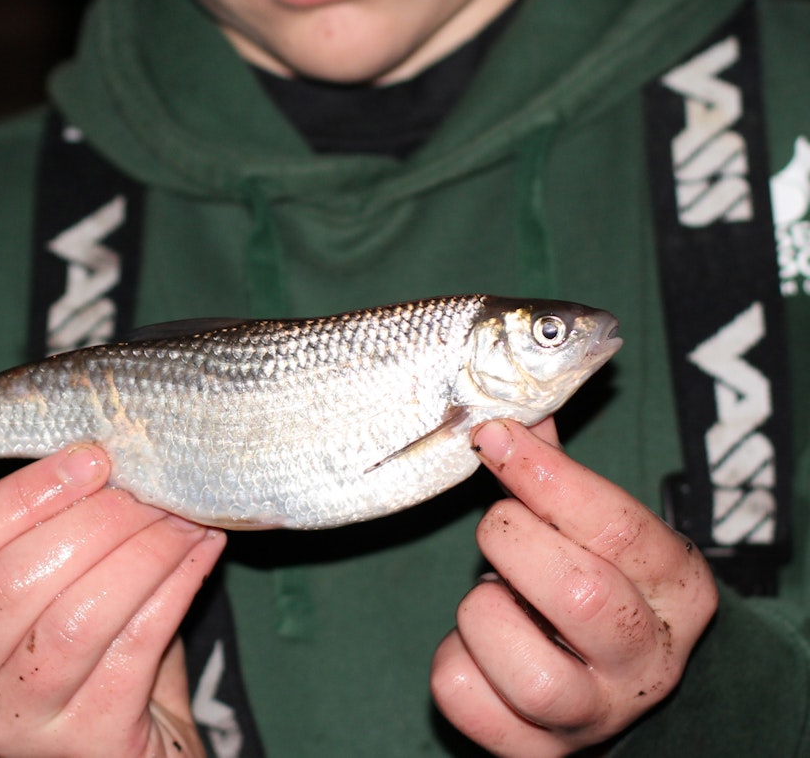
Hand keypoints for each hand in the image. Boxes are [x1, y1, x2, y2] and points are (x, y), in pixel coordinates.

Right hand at [0, 444, 225, 756]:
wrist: (129, 744)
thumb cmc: (90, 645)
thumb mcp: (52, 581)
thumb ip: (58, 523)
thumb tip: (109, 450)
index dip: (26, 493)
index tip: (93, 457)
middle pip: (14, 580)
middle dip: (95, 520)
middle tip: (151, 488)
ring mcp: (15, 722)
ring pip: (76, 618)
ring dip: (142, 552)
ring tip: (183, 518)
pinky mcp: (84, 743)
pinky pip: (134, 650)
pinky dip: (175, 588)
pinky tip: (200, 552)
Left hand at [431, 418, 717, 755]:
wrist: (605, 682)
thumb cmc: (591, 579)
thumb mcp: (591, 522)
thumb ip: (551, 464)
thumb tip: (504, 405)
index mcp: (676, 586)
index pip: (617, 527)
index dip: (546, 475)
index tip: (494, 437)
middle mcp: (648, 658)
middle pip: (581, 596)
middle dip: (513, 542)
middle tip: (499, 530)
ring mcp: (595, 713)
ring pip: (528, 670)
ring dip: (482, 613)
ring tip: (493, 598)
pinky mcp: (536, 750)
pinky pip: (464, 696)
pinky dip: (453, 661)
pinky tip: (476, 646)